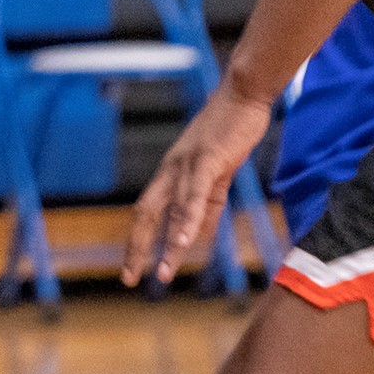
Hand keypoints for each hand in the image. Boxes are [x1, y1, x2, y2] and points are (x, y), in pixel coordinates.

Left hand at [120, 79, 272, 287]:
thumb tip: (198, 234)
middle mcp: (172, 169)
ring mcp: (188, 164)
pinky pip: (196, 194)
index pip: (146, 212)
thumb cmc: (230, 130)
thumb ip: (208, 204)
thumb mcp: (217, 173)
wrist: (243, 93)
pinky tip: (184, 240)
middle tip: (129, 279)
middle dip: (136, 248)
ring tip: (162, 274)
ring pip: (171, 209)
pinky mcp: (209, 159)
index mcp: (171, 173)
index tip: (131, 269)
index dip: (137, 241)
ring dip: (166, 244)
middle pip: (145, 213)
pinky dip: (189, 218)